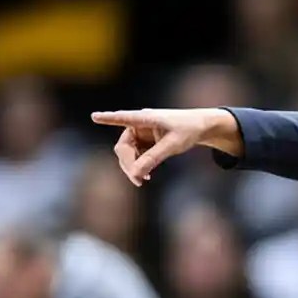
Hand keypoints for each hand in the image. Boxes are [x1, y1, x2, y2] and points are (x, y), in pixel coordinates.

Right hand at [91, 108, 224, 185]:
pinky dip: (138, 167)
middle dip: (128, 164)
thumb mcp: (172, 145)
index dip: (108, 118)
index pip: (124, 118)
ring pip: (127, 154)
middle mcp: (139, 124)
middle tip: (137, 180)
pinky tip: (146, 176)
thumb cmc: (189, 130)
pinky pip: (135, 156)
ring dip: (132, 167)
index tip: (95, 116)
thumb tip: (135, 174)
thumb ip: (153, 158)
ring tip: (142, 181)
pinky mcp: (145, 141)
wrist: (202, 127)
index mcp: (146, 118)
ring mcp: (141, 133)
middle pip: (123, 147)